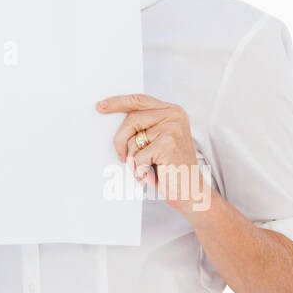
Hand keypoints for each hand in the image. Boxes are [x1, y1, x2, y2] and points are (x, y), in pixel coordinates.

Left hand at [99, 93, 200, 212]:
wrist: (191, 192)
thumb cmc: (171, 167)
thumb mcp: (158, 140)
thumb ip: (143, 126)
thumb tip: (112, 119)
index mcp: (172, 111)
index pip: (139, 100)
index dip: (118, 102)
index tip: (101, 106)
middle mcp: (175, 116)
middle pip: (131, 119)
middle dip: (120, 139)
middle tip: (120, 155)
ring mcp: (173, 129)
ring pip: (133, 140)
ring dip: (134, 159)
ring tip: (147, 168)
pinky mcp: (168, 145)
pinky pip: (138, 157)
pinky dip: (140, 170)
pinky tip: (151, 175)